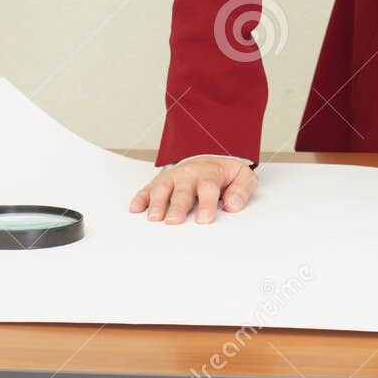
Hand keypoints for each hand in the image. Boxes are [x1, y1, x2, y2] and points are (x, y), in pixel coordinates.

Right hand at [130, 156, 257, 224]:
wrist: (208, 157)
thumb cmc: (224, 173)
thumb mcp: (242, 176)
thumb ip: (242, 189)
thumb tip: (233, 205)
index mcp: (210, 173)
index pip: (208, 188)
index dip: (206, 203)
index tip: (204, 219)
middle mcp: (189, 174)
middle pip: (182, 190)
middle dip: (177, 206)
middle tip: (174, 221)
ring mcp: (172, 178)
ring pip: (162, 188)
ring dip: (157, 202)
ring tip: (154, 218)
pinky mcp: (159, 182)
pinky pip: (147, 188)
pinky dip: (140, 198)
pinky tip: (135, 209)